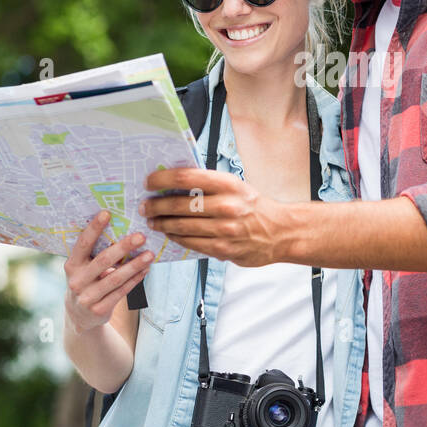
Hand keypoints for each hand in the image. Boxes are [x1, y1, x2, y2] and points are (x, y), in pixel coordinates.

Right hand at [64, 210, 153, 334]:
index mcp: (71, 265)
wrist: (79, 316)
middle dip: (123, 247)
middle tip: (141, 236)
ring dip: (135, 265)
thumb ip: (96, 254)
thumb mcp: (83, 268)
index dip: (94, 228)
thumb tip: (123, 231)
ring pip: (115, 278)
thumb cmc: (87, 282)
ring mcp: (87, 297)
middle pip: (103, 260)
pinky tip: (145, 270)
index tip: (107, 213)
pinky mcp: (99, 310)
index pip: (83, 244)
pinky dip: (135, 280)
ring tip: (150, 254)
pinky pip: (121, 292)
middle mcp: (76, 281)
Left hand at [140, 167, 287, 267]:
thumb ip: (209, 185)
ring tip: (153, 220)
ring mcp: (225, 230)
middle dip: (156, 205)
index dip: (162, 179)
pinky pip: (191, 243)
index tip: (149, 182)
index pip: (186, 178)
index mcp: (229, 184)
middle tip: (145, 205)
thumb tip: (174, 183)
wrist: (281, 232)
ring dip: (162, 223)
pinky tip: (169, 233)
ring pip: (182, 226)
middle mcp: (227, 206)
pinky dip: (176, 237)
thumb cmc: (255, 206)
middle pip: (179, 204)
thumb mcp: (236, 187)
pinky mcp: (223, 249)